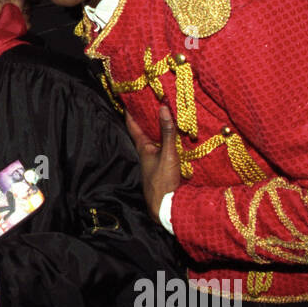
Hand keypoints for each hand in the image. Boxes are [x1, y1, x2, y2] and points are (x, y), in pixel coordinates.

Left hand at [124, 103, 181, 222]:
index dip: (132, 113)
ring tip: (164, 115)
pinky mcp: (164, 167)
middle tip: (150, 102)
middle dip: (147, 118)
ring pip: (156, 140)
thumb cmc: (162, 181)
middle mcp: (147, 153)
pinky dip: (168, 140)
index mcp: (143, 148)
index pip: (134, 126)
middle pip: (145, 132)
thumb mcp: (167, 154)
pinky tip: (177, 137)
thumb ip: (167, 132)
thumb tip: (163, 108)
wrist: (166, 206)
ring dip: (158, 129)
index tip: (130, 99)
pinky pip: (165, 149)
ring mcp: (155, 161)